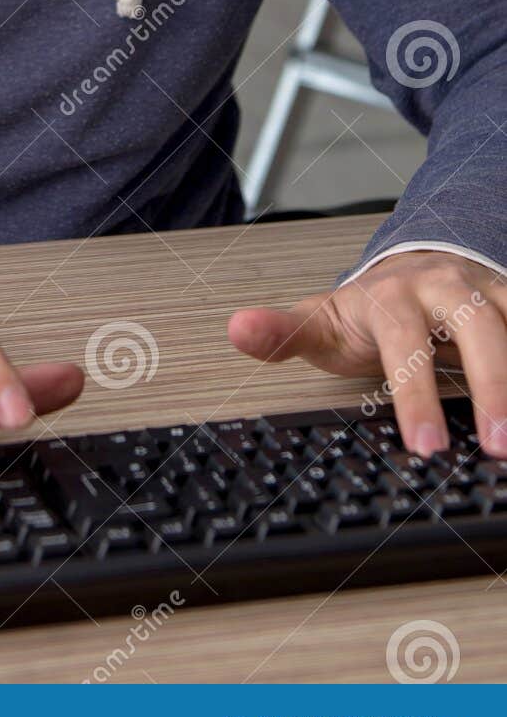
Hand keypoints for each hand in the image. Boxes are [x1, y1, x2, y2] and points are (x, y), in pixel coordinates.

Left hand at [227, 250, 506, 459]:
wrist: (416, 267)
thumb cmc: (371, 309)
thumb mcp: (323, 321)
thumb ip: (283, 334)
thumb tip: (237, 330)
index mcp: (393, 298)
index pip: (405, 347)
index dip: (416, 397)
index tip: (425, 450)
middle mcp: (447, 288)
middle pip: (478, 330)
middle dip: (494, 387)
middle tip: (498, 449)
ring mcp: (488, 291)